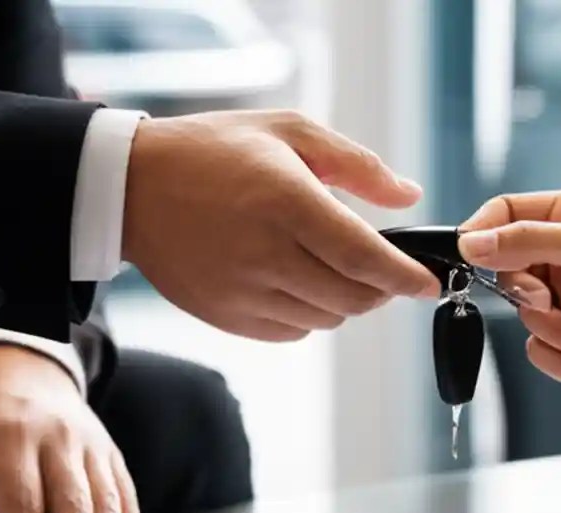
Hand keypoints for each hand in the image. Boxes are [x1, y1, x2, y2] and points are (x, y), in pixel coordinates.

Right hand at [123, 109, 439, 340]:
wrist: (132, 186)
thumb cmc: (216, 151)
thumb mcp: (289, 132)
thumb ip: (357, 165)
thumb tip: (409, 196)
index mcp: (286, 202)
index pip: (364, 257)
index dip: (404, 276)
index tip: (428, 282)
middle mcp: (265, 253)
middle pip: (352, 298)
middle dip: (381, 289)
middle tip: (382, 270)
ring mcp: (243, 291)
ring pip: (326, 318)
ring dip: (345, 300)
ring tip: (331, 266)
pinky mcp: (226, 315)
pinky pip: (293, 331)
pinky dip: (310, 314)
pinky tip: (296, 281)